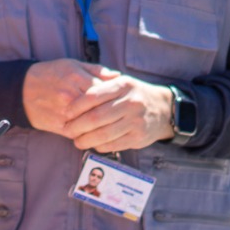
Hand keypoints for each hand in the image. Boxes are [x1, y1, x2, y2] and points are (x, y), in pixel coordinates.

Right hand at [23, 59, 117, 133]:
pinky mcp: (58, 126)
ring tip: (110, 122)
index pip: (105, 89)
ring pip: (91, 122)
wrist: (22, 89)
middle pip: (100, 107)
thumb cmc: (51, 74)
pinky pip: (79, 132)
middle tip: (119, 113)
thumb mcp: (73, 64)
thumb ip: (97, 70)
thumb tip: (118, 76)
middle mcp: (70, 95)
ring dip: (102, 124)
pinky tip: (95, 130)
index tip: (119, 98)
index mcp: (76, 78)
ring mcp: (64, 112)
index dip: (115, 95)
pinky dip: (88, 132)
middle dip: (111, 110)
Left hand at [59, 72, 174, 151]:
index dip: (76, 106)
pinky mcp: (138, 137)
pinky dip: (99, 146)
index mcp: (123, 85)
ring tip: (77, 141)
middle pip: (95, 117)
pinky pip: (113, 144)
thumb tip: (73, 101)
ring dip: (85, 139)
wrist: (163, 109)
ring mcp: (135, 121)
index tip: (66, 113)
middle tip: (67, 129)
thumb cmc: (134, 95)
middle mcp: (130, 102)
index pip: (93, 96)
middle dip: (76, 126)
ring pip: (103, 134)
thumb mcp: (121, 83)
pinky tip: (93, 144)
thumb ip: (100, 87)